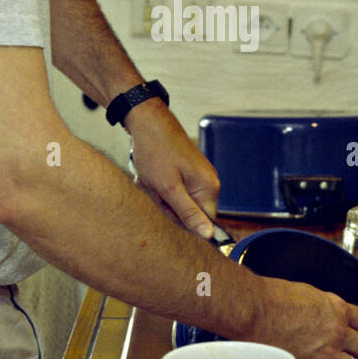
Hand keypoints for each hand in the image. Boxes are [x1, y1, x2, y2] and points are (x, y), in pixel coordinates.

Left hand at [125, 98, 219, 238]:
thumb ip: (188, 213)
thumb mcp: (168, 188)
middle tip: (156, 188)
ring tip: (152, 178)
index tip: (166, 205)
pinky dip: (159, 187)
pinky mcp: (187, 172)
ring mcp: (198, 177)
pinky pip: (173, 191)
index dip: (180, 220)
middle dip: (167, 206)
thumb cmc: (156, 152)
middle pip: (189, 214)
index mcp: (209, 189)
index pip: (203, 225)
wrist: (148, 122)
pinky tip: (152, 174)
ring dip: (160, 196)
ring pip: (177, 202)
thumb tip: (209, 236)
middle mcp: (209, 183)